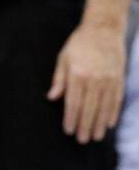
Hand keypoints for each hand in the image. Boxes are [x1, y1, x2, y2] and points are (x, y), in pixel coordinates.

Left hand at [47, 21, 125, 143]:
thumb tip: (51, 98)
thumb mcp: (64, 58)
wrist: (104, 29)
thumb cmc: (79, 44)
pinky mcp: (119, 78)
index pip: (73, 102)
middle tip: (82, 140)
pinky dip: (113, 112)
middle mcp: (94, 78)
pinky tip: (110, 124)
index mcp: (77, 74)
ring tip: (96, 137)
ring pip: (104, 106)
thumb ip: (58, 79)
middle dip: (85, 126)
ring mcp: (109, 78)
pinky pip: (116, 99)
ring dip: (100, 124)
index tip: (68, 130)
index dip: (71, 118)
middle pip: (89, 108)